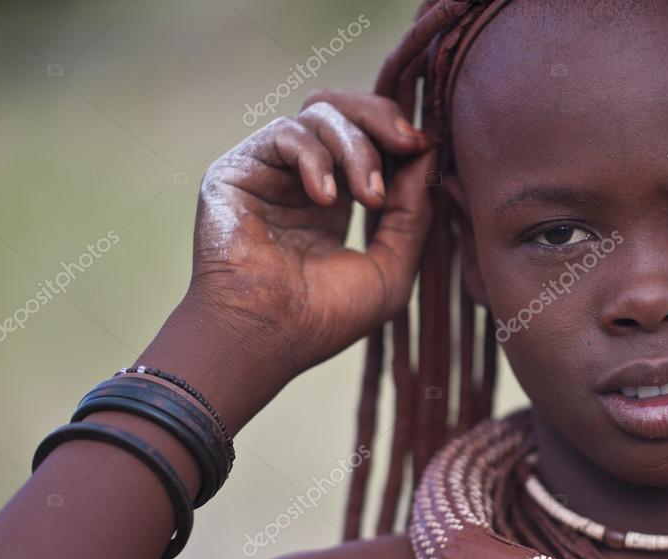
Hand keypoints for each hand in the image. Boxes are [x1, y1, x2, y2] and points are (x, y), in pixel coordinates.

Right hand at [188, 89, 433, 375]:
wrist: (267, 337)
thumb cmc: (326, 317)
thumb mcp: (391, 268)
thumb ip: (414, 213)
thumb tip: (429, 153)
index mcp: (334, 200)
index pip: (369, 141)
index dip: (399, 137)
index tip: (425, 147)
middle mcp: (299, 178)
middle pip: (345, 112)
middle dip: (383, 119)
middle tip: (408, 142)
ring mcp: (268, 171)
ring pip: (320, 115)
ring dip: (357, 148)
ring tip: (372, 197)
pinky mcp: (238, 168)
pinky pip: (285, 132)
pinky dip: (315, 157)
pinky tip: (324, 199)